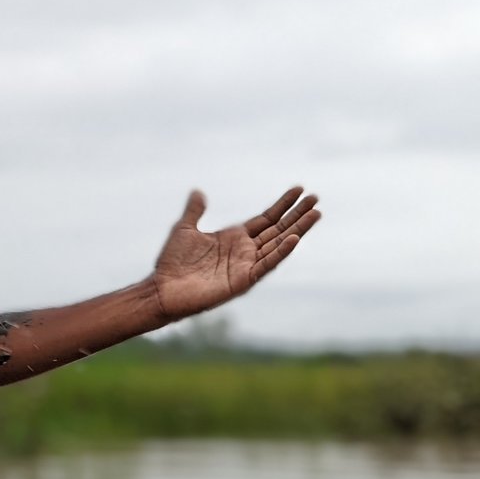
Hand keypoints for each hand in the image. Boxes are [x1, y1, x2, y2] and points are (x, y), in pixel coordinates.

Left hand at [151, 186, 320, 320]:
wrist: (163, 289)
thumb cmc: (172, 263)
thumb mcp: (184, 229)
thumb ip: (194, 211)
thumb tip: (198, 191)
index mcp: (234, 237)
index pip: (266, 218)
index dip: (282, 205)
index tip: (299, 189)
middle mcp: (245, 251)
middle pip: (278, 229)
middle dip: (297, 214)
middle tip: (316, 198)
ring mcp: (247, 265)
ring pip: (278, 244)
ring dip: (297, 230)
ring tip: (316, 214)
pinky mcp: (244, 280)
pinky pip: (267, 264)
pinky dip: (281, 252)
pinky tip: (295, 239)